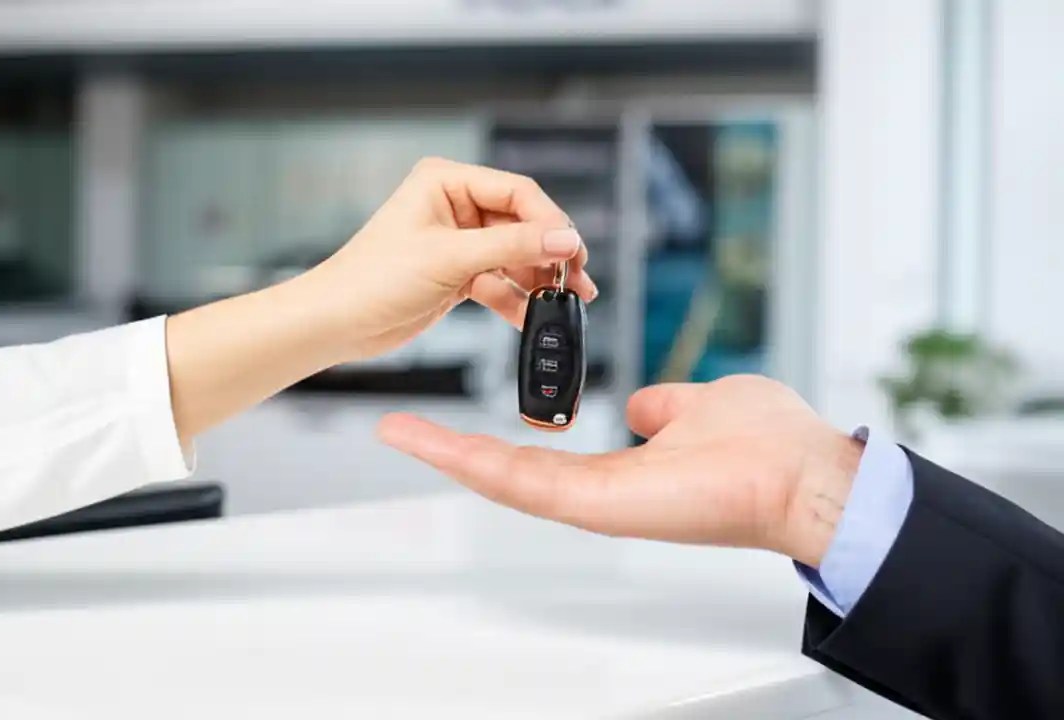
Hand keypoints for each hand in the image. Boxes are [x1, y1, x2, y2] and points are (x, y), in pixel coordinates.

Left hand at [308, 157, 597, 359]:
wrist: (336, 322)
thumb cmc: (372, 279)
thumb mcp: (450, 258)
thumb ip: (512, 246)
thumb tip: (565, 239)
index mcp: (445, 182)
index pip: (516, 191)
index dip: (549, 221)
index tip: (573, 250)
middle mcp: (452, 205)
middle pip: (521, 224)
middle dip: (550, 254)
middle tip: (579, 280)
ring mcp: (455, 242)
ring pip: (514, 255)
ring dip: (538, 280)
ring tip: (565, 303)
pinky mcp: (455, 273)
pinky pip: (498, 281)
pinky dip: (515, 299)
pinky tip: (532, 316)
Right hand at [377, 375, 864, 566]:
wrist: (806, 475)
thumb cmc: (771, 444)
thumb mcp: (702, 404)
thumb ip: (666, 406)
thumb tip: (647, 406)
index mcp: (622, 473)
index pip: (539, 460)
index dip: (491, 443)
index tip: (451, 424)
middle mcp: (602, 495)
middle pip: (508, 475)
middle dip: (450, 452)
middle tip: (399, 431)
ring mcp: (598, 505)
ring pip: (504, 483)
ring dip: (447, 455)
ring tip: (399, 432)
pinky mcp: (601, 507)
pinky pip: (525, 484)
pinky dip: (475, 462)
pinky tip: (435, 443)